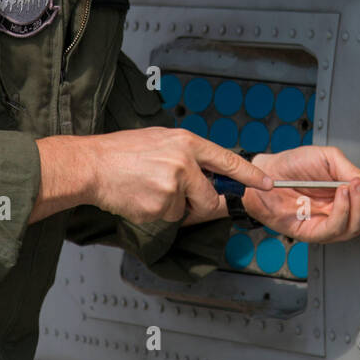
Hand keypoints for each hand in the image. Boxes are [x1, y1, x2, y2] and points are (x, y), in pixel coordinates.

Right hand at [72, 127, 273, 226]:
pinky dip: (157, 214)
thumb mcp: (160, 140)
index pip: (228, 161)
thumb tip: (207, 172)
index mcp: (186, 142)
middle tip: (178, 196)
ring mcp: (173, 186)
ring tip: (149, 189)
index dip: (250, 175)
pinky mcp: (160, 207)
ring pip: (186, 211)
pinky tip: (140, 197)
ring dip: (173, 208)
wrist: (92, 166)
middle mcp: (184, 163)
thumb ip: (187, 154)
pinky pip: (169, 219)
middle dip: (200, 204)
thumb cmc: (121, 152)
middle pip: (210, 198)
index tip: (267, 183)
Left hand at [240, 145, 359, 242]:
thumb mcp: (328, 159)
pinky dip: (344, 212)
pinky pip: (335, 229)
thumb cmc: (292, 165)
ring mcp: (326, 224)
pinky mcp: (312, 233)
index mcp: (346, 196)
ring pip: (355, 227)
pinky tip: (344, 194)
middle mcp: (339, 212)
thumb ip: (350, 170)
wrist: (266, 171)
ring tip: (357, 185)